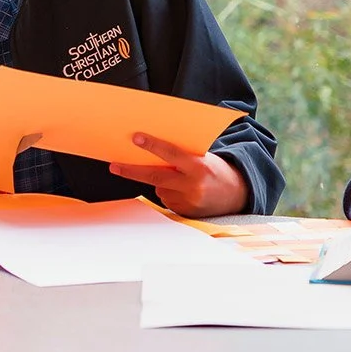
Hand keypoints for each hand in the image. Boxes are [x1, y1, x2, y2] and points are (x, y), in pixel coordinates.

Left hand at [109, 133, 248, 217]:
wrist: (236, 194)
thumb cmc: (215, 169)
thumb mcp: (203, 157)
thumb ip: (181, 156)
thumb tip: (152, 150)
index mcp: (198, 167)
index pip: (171, 153)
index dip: (152, 145)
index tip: (135, 138)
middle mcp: (192, 186)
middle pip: (155, 177)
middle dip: (132, 171)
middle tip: (114, 166)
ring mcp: (187, 202)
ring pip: (159, 188)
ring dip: (160, 181)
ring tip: (178, 178)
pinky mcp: (184, 212)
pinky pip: (165, 199)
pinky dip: (168, 192)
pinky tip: (182, 190)